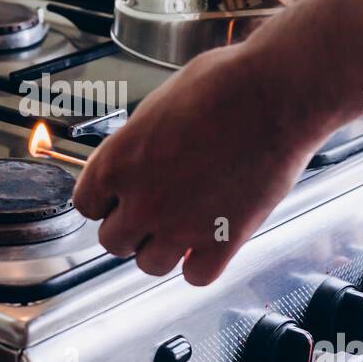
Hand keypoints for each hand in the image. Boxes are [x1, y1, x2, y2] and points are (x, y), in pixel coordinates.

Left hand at [72, 42, 328, 284]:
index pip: (87, 205)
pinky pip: (197, 277)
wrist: (275, 94)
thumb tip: (140, 154)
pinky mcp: (223, 240)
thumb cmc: (224, 84)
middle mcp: (142, 200)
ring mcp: (181, 225)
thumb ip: (140, 142)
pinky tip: (207, 245)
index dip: (105, 201)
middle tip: (150, 213)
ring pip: (150, 264)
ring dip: (162, 249)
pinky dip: (201, 266)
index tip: (118, 198)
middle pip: (114, 241)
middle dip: (131, 228)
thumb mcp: (159, 104)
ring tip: (178, 229)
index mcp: (118, 162)